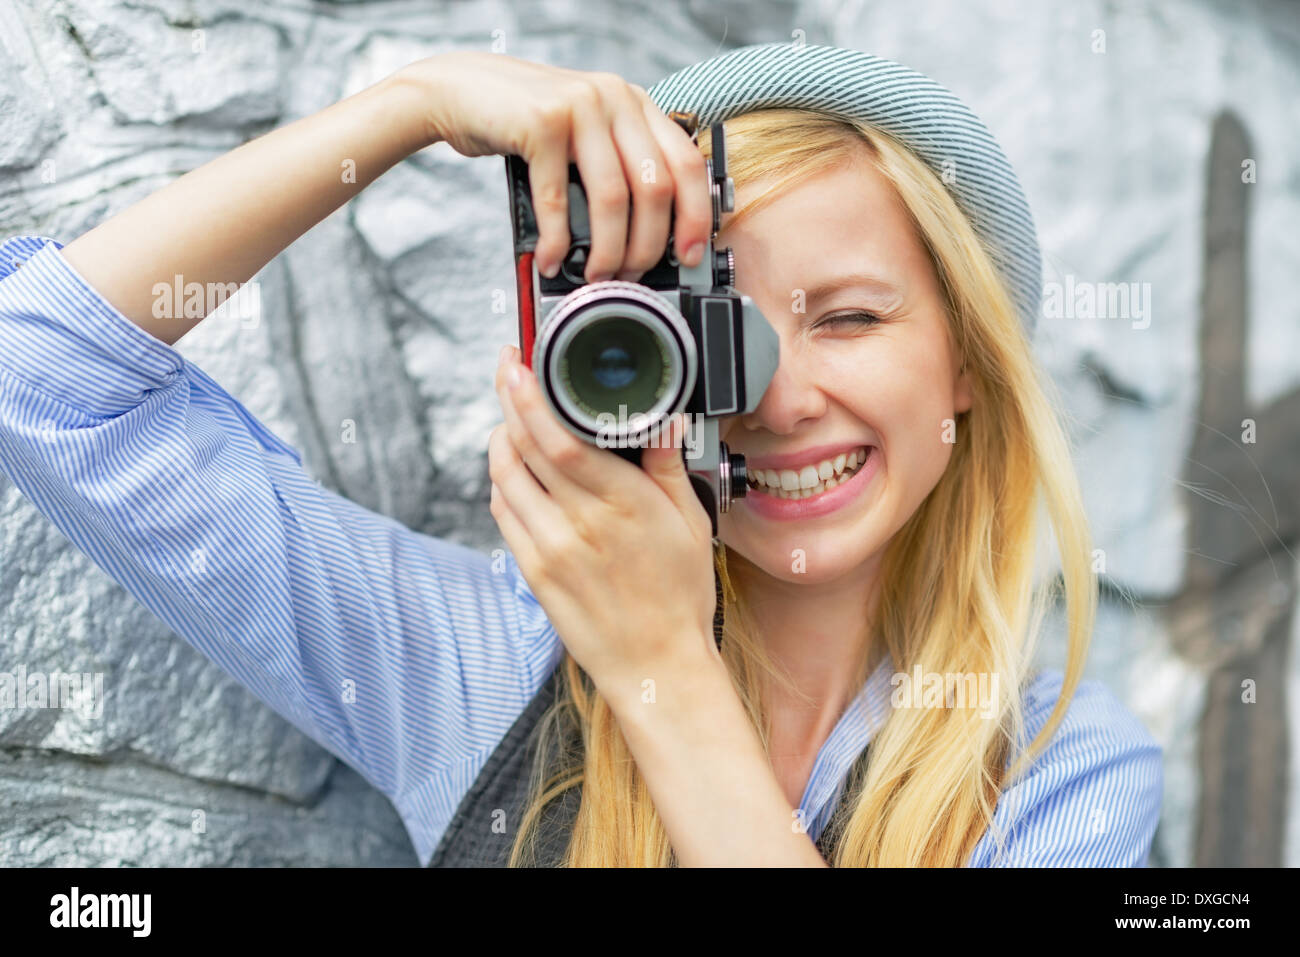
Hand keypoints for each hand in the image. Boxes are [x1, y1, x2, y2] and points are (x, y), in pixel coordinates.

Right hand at [396, 51, 712, 282]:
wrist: (462, 90)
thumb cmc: (527, 124)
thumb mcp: (586, 134)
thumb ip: (621, 165)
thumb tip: (653, 236)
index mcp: (636, 104)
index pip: (687, 163)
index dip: (696, 216)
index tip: (689, 255)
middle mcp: (615, 99)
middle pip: (655, 188)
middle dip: (647, 246)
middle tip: (631, 275)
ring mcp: (580, 107)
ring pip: (613, 198)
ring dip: (607, 250)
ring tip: (595, 275)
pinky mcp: (541, 123)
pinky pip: (559, 199)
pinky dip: (556, 241)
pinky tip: (550, 260)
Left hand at [487, 344, 719, 699]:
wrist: (656, 665)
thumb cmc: (679, 595)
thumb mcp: (690, 522)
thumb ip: (667, 465)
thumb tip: (665, 416)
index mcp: (622, 504)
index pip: (559, 437)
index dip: (528, 395)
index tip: (517, 363)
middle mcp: (577, 523)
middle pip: (523, 446)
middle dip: (509, 400)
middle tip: (510, 372)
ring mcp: (548, 548)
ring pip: (503, 474)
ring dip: (501, 437)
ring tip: (513, 417)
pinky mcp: (531, 570)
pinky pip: (502, 510)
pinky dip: (502, 478)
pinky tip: (516, 466)